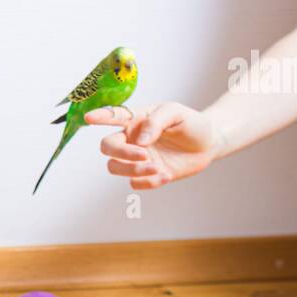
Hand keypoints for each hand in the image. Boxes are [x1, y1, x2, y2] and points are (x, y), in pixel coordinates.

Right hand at [83, 102, 218, 189]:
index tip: (88, 118)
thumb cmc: (190, 123)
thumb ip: (156, 122)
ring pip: (115, 167)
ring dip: (133, 170)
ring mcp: (136, 159)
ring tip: (156, 167)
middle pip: (107, 147)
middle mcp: (131, 139)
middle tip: (143, 155)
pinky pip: (134, 183)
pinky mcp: (146, 175)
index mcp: (135, 119)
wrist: (208, 145)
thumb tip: (140, 140)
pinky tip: (166, 175)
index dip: (100, 117)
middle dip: (122, 153)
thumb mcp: (176, 113)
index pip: (113, 116)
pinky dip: (148, 182)